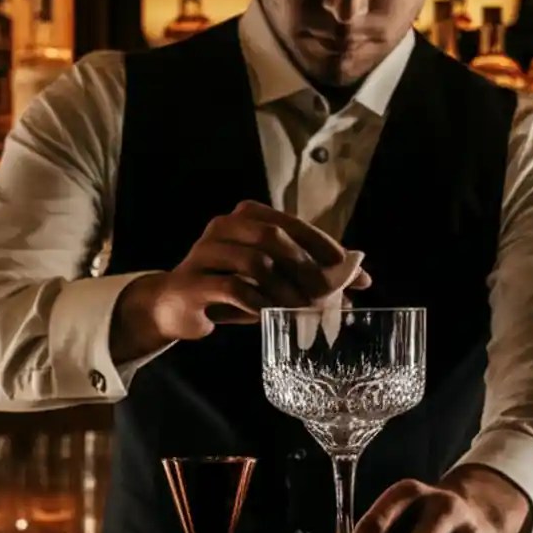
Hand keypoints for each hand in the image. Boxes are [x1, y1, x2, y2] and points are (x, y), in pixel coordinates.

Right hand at [109, 200, 370, 359]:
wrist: (175, 307)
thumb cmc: (229, 290)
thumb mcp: (272, 281)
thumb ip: (307, 277)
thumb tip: (357, 284)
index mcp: (247, 216)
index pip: (293, 224)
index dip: (325, 246)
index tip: (351, 272)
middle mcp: (224, 226)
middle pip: (274, 237)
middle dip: (307, 267)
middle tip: (328, 295)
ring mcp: (205, 251)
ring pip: (256, 261)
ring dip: (286, 289)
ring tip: (303, 311)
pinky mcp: (193, 282)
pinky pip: (233, 289)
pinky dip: (259, 304)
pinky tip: (273, 316)